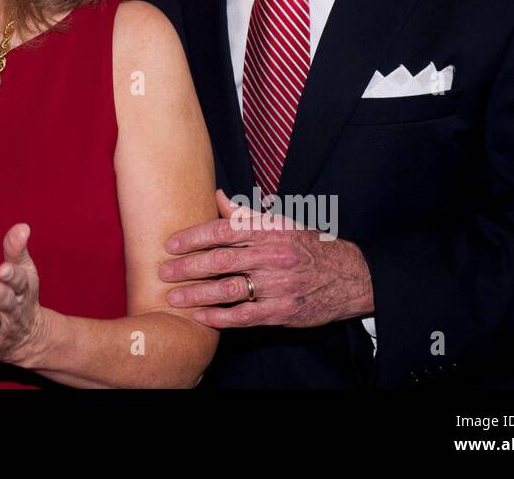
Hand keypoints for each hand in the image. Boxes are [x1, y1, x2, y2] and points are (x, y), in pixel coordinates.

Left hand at [0, 223, 47, 366]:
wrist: (30, 339)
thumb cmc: (22, 297)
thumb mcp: (25, 273)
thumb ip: (17, 250)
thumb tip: (22, 226)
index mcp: (23, 292)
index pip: (19, 283)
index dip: (12, 275)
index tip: (2, 268)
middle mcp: (13, 312)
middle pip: (4, 300)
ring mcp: (0, 331)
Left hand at [159, 190, 373, 327]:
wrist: (350, 276)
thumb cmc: (308, 246)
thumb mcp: (280, 223)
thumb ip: (245, 214)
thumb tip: (216, 195)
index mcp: (270, 231)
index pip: (224, 231)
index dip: (194, 237)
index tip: (170, 245)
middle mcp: (273, 256)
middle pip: (221, 261)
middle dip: (188, 267)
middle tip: (163, 272)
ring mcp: (278, 286)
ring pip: (229, 290)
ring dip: (197, 295)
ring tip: (174, 298)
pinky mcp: (282, 312)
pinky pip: (244, 316)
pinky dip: (220, 317)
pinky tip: (200, 317)